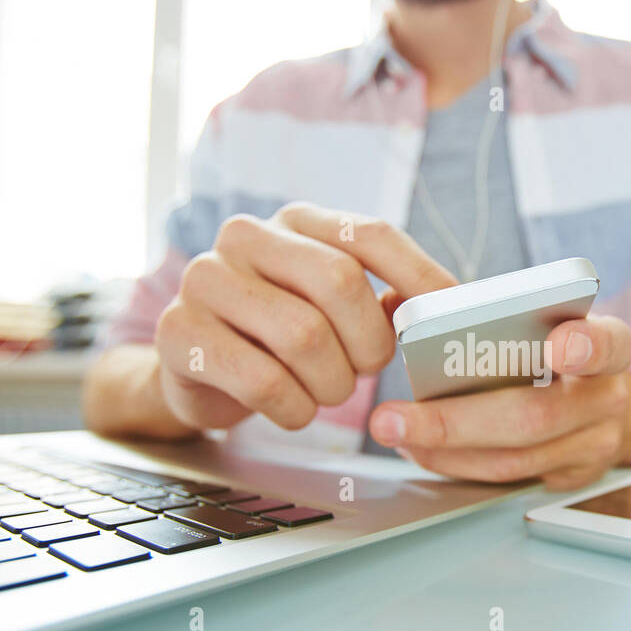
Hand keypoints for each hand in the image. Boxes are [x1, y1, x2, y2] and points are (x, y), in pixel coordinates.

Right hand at [154, 204, 455, 430]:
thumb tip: (451, 305)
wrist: (199, 373)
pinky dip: (294, 408)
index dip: (419, 276)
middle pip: (339, 282)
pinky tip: (292, 408)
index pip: (370, 233)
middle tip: (363, 372)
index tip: (448, 316)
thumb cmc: (283, 339)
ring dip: (331, 384)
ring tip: (324, 393)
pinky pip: (262, 381)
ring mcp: (205, 279)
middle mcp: (246, 236)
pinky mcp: (179, 332)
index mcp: (296, 221)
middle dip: (367, 343)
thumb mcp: (335, 309)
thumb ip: (384, 298)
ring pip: (303, 336)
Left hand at [367, 315, 630, 489]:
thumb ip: (490, 309)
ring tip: (393, 432)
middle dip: (454, 421)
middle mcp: (606, 398)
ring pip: (513, 459)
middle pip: (535, 415)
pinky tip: (420, 447)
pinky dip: (455, 463)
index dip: (586, 346)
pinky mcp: (571, 478)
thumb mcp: (543, 321)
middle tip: (392, 417)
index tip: (557, 346)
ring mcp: (593, 445)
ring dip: (442, 449)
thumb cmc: (555, 352)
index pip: (610, 344)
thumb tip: (397, 302)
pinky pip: (506, 478)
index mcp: (608, 346)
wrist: (601, 406)